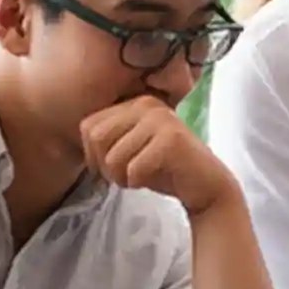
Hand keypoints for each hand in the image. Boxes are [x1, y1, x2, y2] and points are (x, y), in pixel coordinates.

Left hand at [80, 95, 236, 214]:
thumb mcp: (131, 147)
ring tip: (138, 178)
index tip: (111, 167)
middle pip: (97, 138)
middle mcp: (148, 104)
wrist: (206, 186)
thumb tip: (83, 139)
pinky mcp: (172, 140)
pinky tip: (151, 180)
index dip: (92, 154)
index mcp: (135, 103)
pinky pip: (134, 169)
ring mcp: (162, 120)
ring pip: (113, 157)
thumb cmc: (164, 169)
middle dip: (104, 166)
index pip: (88, 126)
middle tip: (124, 176)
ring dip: (121, 178)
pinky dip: (137, 182)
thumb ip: (109, 138)